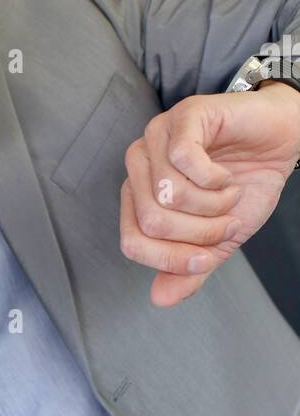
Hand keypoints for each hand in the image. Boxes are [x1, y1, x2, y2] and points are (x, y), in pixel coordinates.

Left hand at [120, 82, 299, 307]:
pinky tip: (225, 175)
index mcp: (138, 194)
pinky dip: (215, 179)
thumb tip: (160, 299)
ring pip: (168, 195)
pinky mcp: (183, 116)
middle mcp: (139, 164)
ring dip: (212, 205)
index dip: (173, 259)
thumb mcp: (219, 239)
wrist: (282, 143)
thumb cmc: (246, 183)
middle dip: (201, 233)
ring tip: (229, 194)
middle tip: (227, 220)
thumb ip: (190, 268)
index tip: (208, 257)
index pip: (133, 243)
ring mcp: (157, 136)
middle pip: (152, 222)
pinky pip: (182, 159)